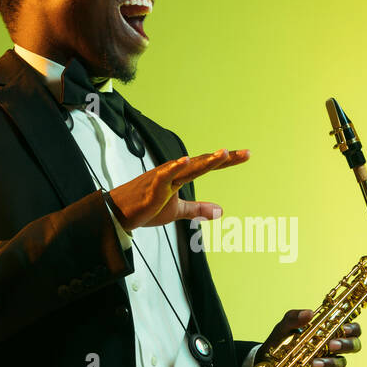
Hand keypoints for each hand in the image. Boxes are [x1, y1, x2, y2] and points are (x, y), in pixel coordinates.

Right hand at [108, 148, 249, 230]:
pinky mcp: (153, 185)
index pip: (209, 165)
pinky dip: (175, 167)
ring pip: (189, 167)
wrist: (120, 213)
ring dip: (205, 161)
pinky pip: (165, 174)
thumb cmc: (146, 208)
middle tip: (246, 153)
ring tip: (222, 153)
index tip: (246, 155)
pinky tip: (186, 160)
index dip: (228, 160)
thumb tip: (220, 211)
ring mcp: (164, 177)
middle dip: (224, 158)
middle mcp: (175, 172)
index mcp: (182, 176)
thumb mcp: (178, 211)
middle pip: (204, 163)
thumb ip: (198, 209)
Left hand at [258, 309, 361, 366]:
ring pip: (341, 364)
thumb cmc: (280, 339)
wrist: (267, 361)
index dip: (353, 328)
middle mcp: (333, 348)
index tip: (343, 328)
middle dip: (347, 345)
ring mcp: (327, 364)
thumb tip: (309, 313)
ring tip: (314, 363)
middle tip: (331, 345)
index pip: (352, 328)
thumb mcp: (284, 327)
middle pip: (354, 346)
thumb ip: (294, 318)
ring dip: (330, 363)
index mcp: (330, 331)